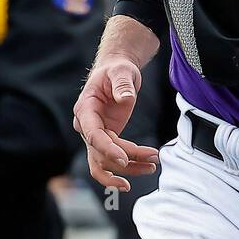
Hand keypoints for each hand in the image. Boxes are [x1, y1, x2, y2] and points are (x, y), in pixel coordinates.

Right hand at [72, 56, 158, 191]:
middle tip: (152, 159)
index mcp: (85, 109)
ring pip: (106, 162)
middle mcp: (86, 126)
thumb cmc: (116, 70)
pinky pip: (113, 159)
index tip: (125, 159)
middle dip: (126, 160)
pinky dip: (127, 167)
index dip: (108, 149)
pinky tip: (143, 169)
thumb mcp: (121, 71)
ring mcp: (95, 134)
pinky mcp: (106, 139)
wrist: (116, 72)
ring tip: (152, 166)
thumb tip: (125, 99)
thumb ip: (122, 84)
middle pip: (101, 152)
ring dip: (129, 168)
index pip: (93, 135)